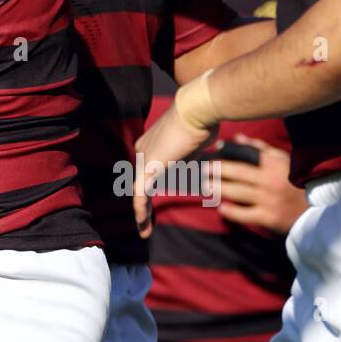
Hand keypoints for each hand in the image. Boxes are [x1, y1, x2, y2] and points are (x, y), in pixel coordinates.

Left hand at [133, 102, 219, 238]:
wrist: (198, 110)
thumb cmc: (201, 123)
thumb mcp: (193, 148)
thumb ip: (188, 161)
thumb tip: (196, 174)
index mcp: (150, 146)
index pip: (148, 174)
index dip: (151, 191)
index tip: (155, 206)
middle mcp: (142, 151)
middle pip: (141, 184)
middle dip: (143, 206)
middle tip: (144, 225)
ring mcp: (144, 158)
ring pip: (139, 191)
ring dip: (142, 214)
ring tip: (144, 231)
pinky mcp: (149, 167)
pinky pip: (141, 194)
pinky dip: (141, 210)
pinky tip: (142, 225)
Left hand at [206, 134, 307, 234]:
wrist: (315, 210)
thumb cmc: (295, 181)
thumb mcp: (282, 161)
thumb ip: (260, 149)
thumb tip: (238, 138)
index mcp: (273, 165)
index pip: (246, 156)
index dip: (226, 154)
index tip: (211, 154)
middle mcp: (270, 181)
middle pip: (238, 173)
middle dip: (217, 170)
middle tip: (201, 170)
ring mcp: (269, 200)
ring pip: (238, 193)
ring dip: (218, 189)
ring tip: (205, 186)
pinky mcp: (269, 218)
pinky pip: (246, 214)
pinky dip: (232, 212)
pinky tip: (221, 208)